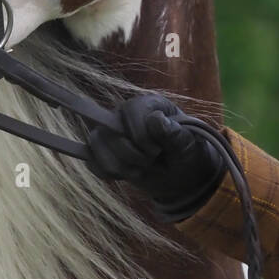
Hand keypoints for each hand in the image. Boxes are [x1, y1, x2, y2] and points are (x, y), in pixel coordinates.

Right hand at [87, 93, 225, 220]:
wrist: (180, 174)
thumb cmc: (185, 154)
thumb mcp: (187, 145)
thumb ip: (173, 133)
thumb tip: (156, 119)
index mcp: (146, 104)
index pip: (131, 111)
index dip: (141, 136)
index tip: (158, 152)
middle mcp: (123, 113)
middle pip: (108, 129)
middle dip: (131, 155)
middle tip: (152, 164)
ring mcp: (109, 132)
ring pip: (95, 144)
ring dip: (119, 166)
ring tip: (140, 171)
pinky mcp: (101, 151)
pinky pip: (91, 161)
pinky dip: (108, 173)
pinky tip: (126, 174)